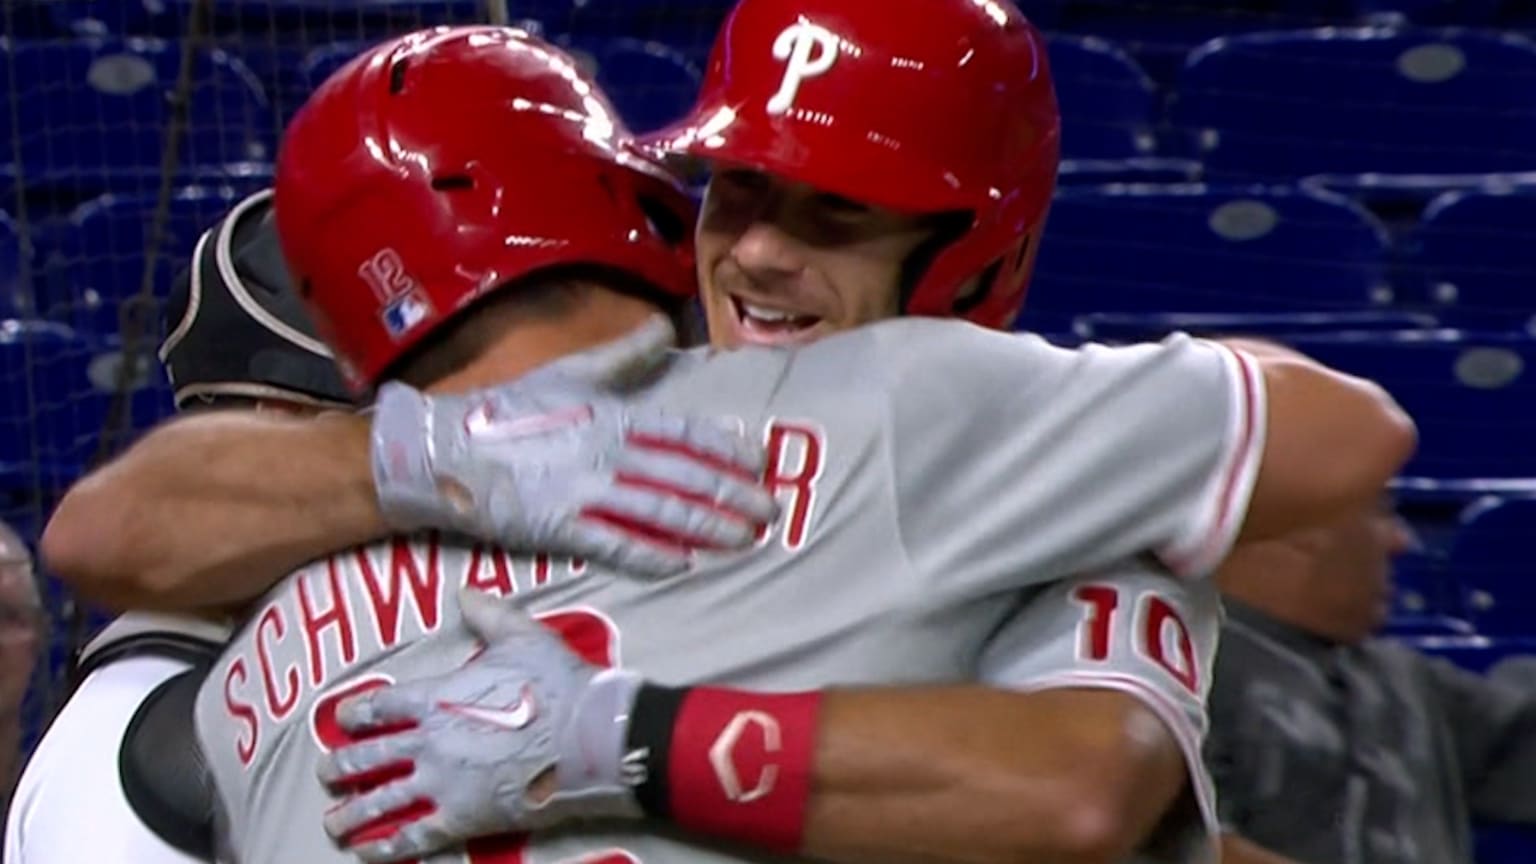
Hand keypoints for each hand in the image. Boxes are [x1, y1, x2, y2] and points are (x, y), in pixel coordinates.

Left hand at [317, 590, 641, 862]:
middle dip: (339, 767)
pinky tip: (369, 853)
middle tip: (325, 773)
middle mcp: (428, 742)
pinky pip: (414, 836)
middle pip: (367, 757)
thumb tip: (463, 592)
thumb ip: (487, 613)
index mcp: (436, 698)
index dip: (354, 711)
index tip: (342, 717)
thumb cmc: (556, 683)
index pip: (379, 705)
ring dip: (351, 814)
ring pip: (380, 802)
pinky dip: (387, 848)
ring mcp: (442, 783)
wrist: (588, 735)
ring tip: (332, 823)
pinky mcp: (462, 817)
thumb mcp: (521, 635)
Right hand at [371, 315, 778, 576]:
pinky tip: (683, 567)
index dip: (725, 447)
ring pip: (661, 511)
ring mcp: (587, 490)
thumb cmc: (508, 408)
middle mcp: (609, 452)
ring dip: (706, 528)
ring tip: (742, 540)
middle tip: (769, 512)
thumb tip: (663, 325)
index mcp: (614, 414)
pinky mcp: (562, 526)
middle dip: (731, 496)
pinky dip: (652, 556)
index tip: (759, 460)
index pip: (684, 432)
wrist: (446, 448)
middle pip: (685, 475)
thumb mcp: (569, 370)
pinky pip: (617, 543)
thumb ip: (623, 354)